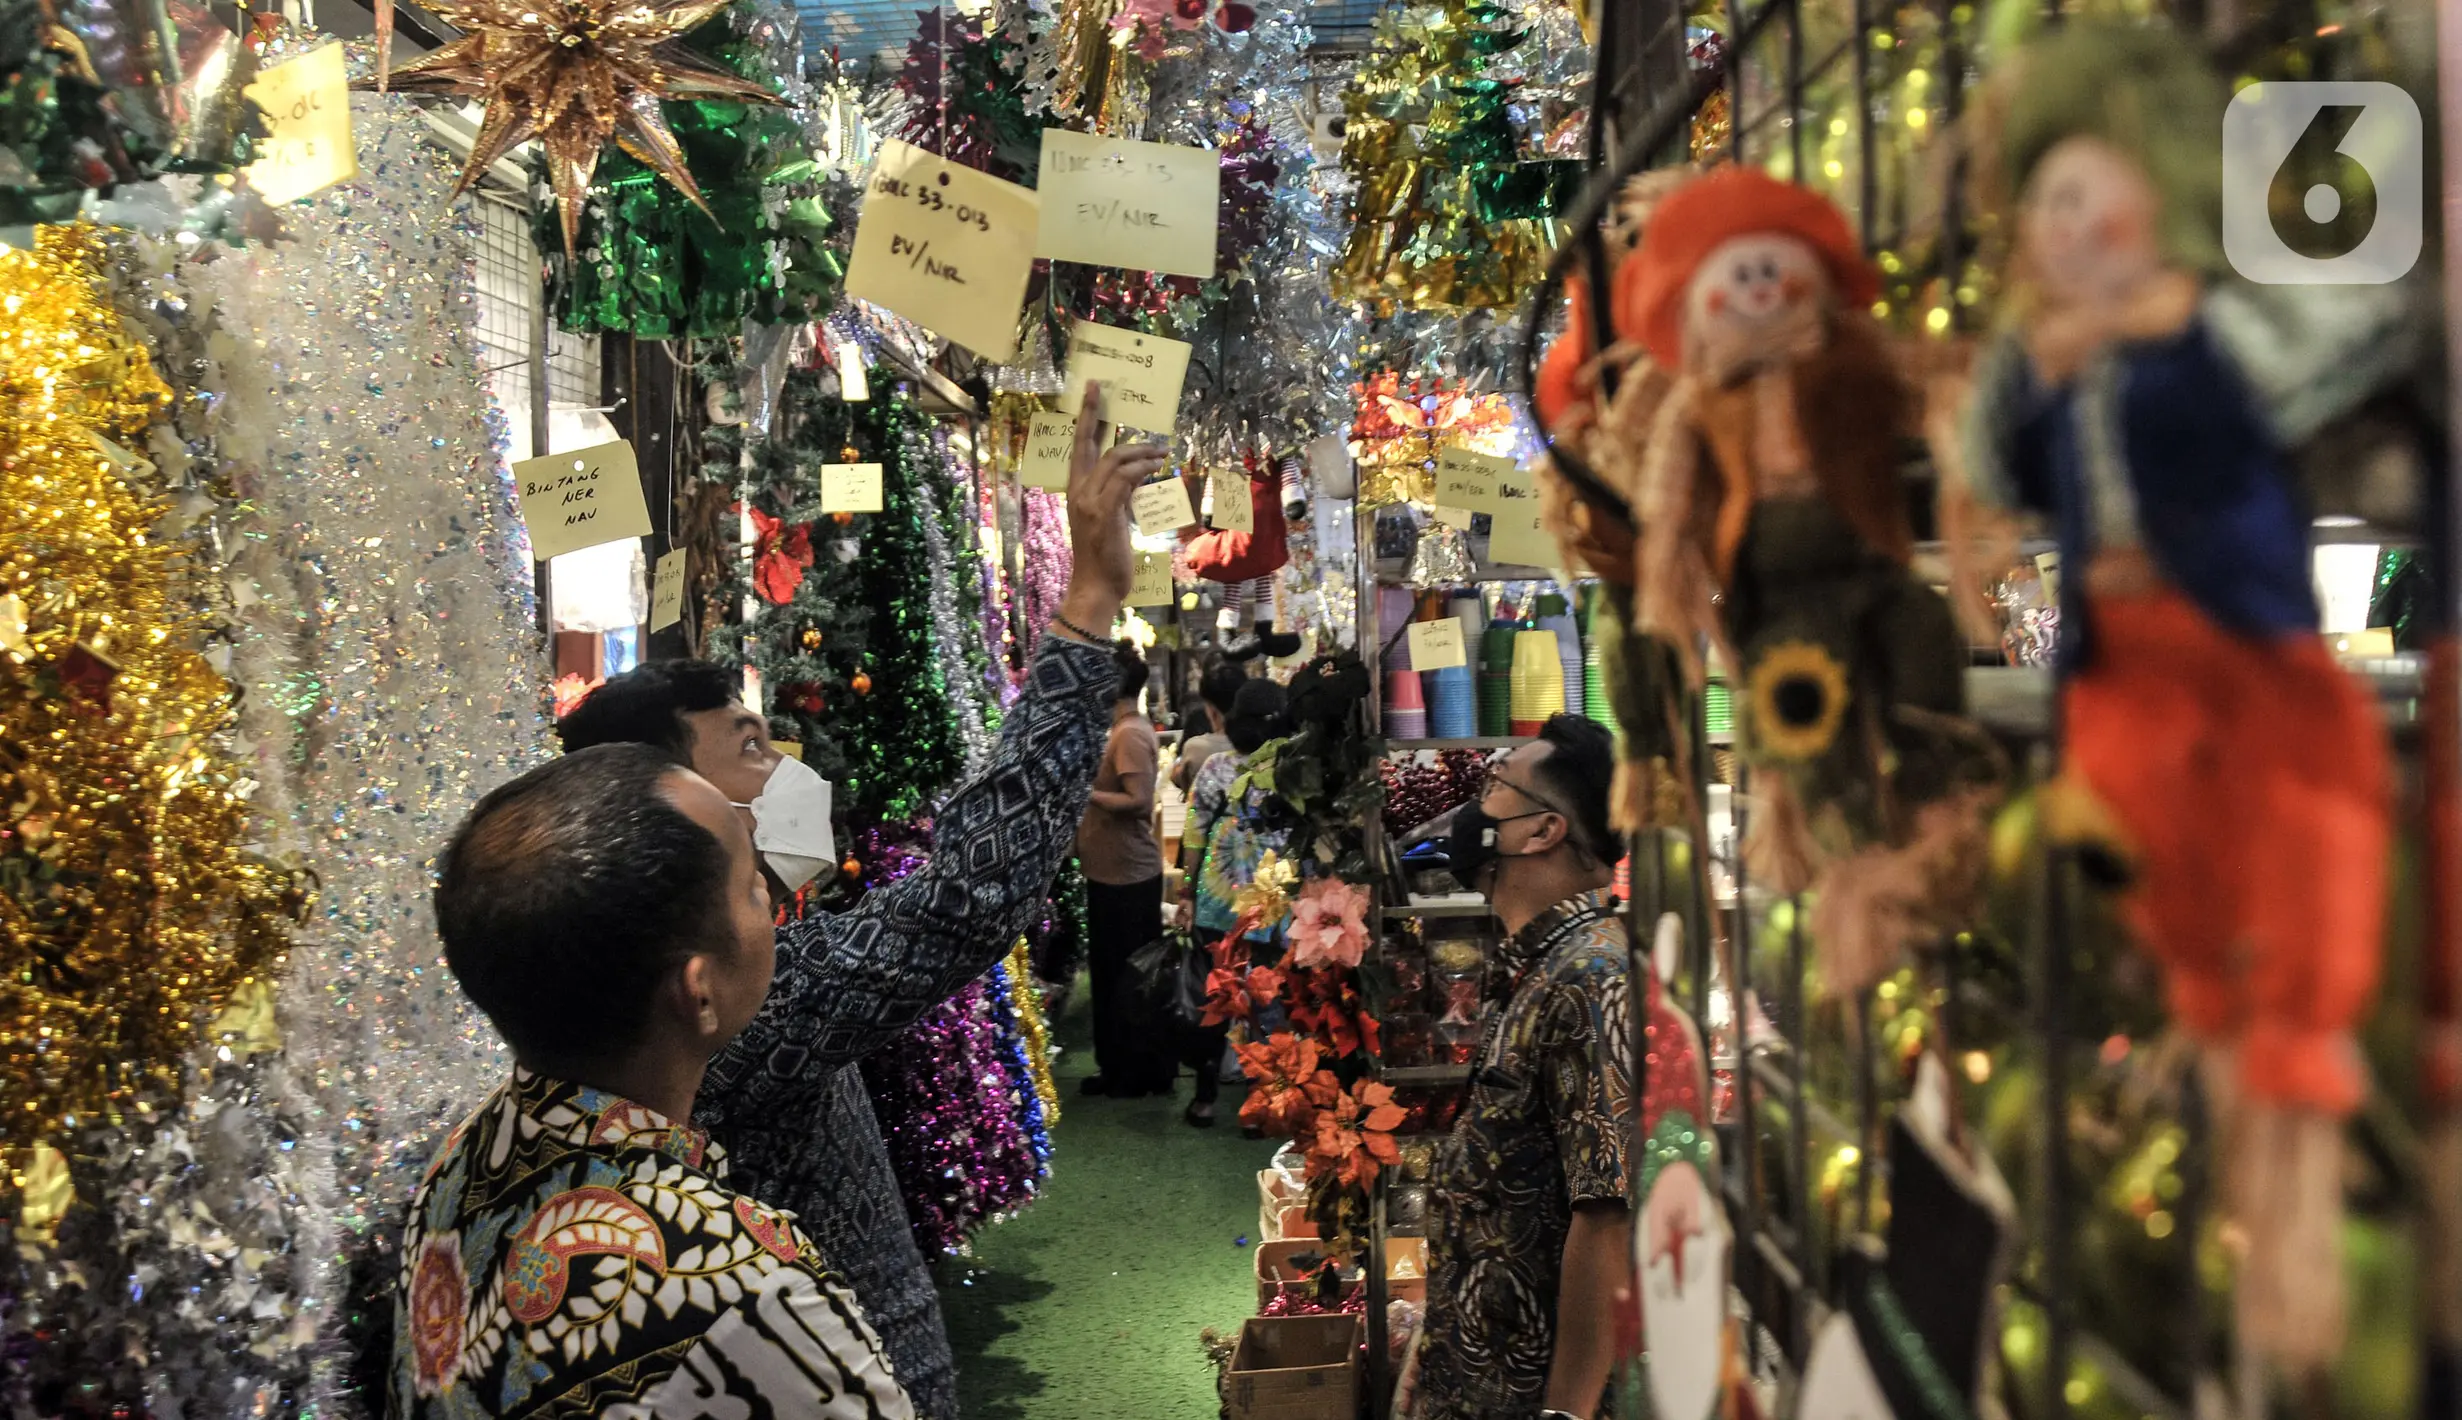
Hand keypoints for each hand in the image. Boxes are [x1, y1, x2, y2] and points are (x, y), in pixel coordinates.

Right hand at [1057, 382, 1166, 636]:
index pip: (1079, 447)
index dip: (1086, 417)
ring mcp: (1089, 501)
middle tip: (1106, 389)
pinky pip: (1124, 479)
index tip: (1093, 391)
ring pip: (1113, 458)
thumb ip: (1119, 494)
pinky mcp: (1104, 512)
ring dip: (1140, 450)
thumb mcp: (1111, 519)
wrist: (1096, 586)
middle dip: (1096, 413)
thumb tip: (1137, 474)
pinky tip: (1156, 467)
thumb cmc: (1104, 556)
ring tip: (1160, 451)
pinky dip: (1142, 469)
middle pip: (1088, 443)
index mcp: (1076, 491)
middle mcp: (1078, 491)